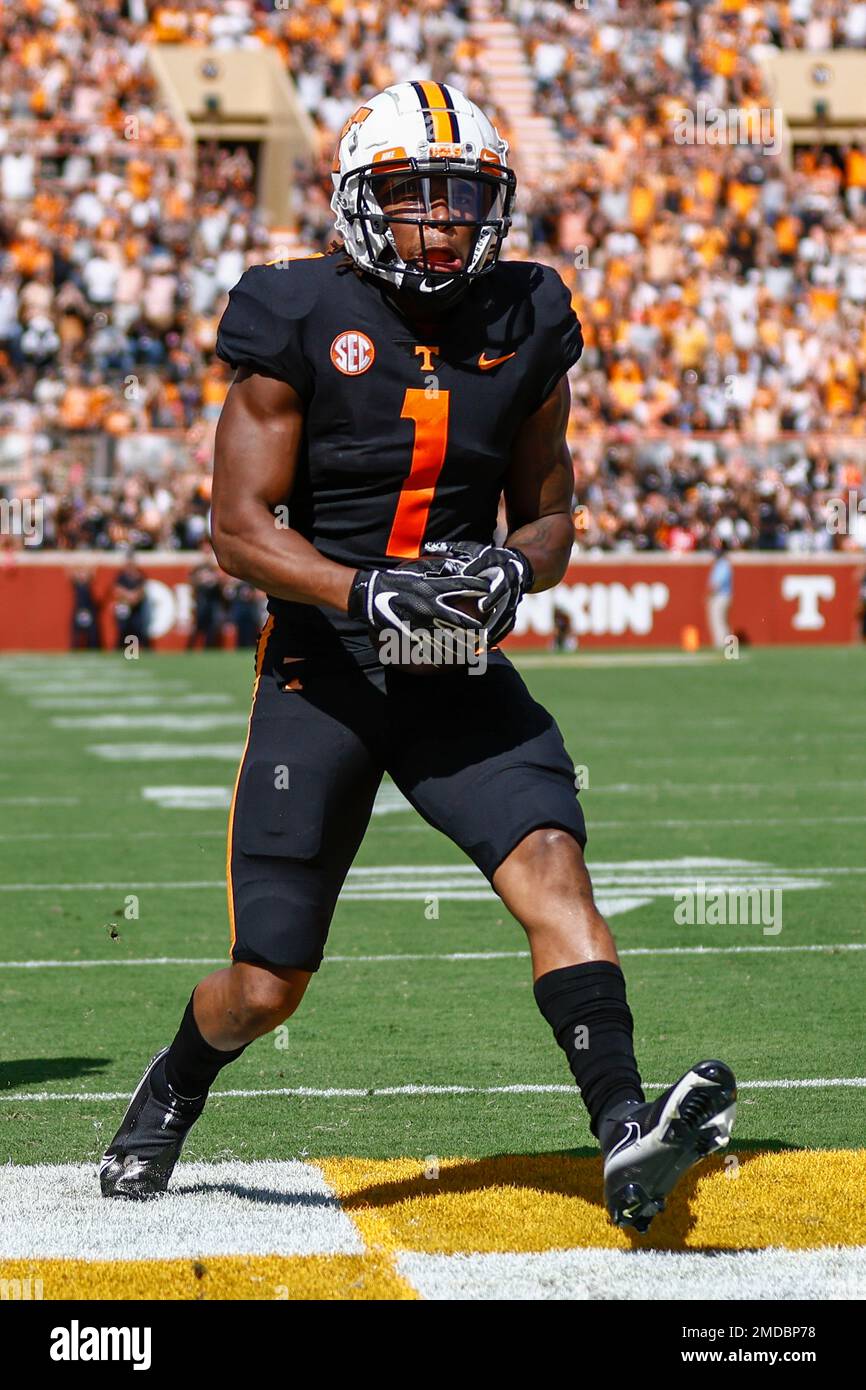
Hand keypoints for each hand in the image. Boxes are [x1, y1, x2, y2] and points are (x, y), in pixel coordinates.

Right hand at [348, 560, 490, 641]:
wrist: (372, 595)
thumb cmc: (397, 580)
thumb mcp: (419, 570)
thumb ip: (439, 569)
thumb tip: (458, 568)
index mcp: (432, 588)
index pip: (462, 587)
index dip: (478, 589)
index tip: (489, 591)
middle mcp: (430, 606)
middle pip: (459, 619)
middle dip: (475, 626)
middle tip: (486, 630)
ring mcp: (422, 622)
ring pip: (447, 636)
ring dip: (462, 643)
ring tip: (474, 648)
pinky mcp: (412, 633)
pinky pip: (430, 646)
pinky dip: (441, 652)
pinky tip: (451, 659)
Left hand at [460, 544, 533, 644]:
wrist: (518, 567)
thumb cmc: (499, 562)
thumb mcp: (490, 557)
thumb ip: (478, 565)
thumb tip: (464, 575)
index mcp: (510, 577)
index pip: (503, 589)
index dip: (494, 598)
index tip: (482, 607)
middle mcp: (514, 593)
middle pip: (507, 611)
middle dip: (496, 624)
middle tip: (482, 636)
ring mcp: (514, 605)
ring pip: (508, 623)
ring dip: (496, 635)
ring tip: (482, 646)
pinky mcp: (511, 613)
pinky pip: (507, 627)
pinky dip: (498, 637)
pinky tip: (486, 646)